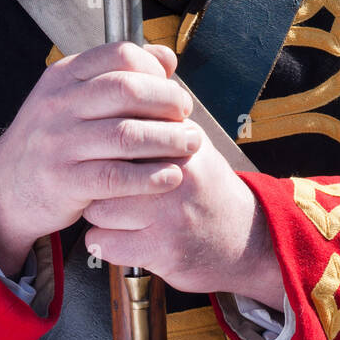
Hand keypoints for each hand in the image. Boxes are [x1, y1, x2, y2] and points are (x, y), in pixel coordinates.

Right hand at [0, 41, 199, 277]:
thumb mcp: (75, 96)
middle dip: (168, 101)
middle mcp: (58, 104)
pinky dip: (150, 177)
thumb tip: (167, 58)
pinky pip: (116, 177)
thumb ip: (120, 73)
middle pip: (127, 90)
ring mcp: (58, 143)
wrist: (5, 187)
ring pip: (126, 134)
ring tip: (189, 143)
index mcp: (64, 75)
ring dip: (168, 139)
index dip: (155, 70)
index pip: (120, 55)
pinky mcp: (62, 182)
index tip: (171, 88)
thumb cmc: (54, 138)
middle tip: (186, 115)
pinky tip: (170, 176)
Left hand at [82, 126, 284, 307]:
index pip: (123, 130)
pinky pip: (104, 242)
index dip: (105, 142)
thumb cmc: (206, 188)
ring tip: (116, 212)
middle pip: (105, 167)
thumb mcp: (193, 145)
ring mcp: (171, 214)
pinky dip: (105, 242)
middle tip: (102, 183)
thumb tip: (120, 89)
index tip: (102, 151)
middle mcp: (179, 174)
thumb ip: (159, 121)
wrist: (243, 239)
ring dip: (99, 213)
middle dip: (97, 178)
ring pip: (98, 207)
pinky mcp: (162, 250)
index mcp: (184, 142)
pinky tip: (121, 236)